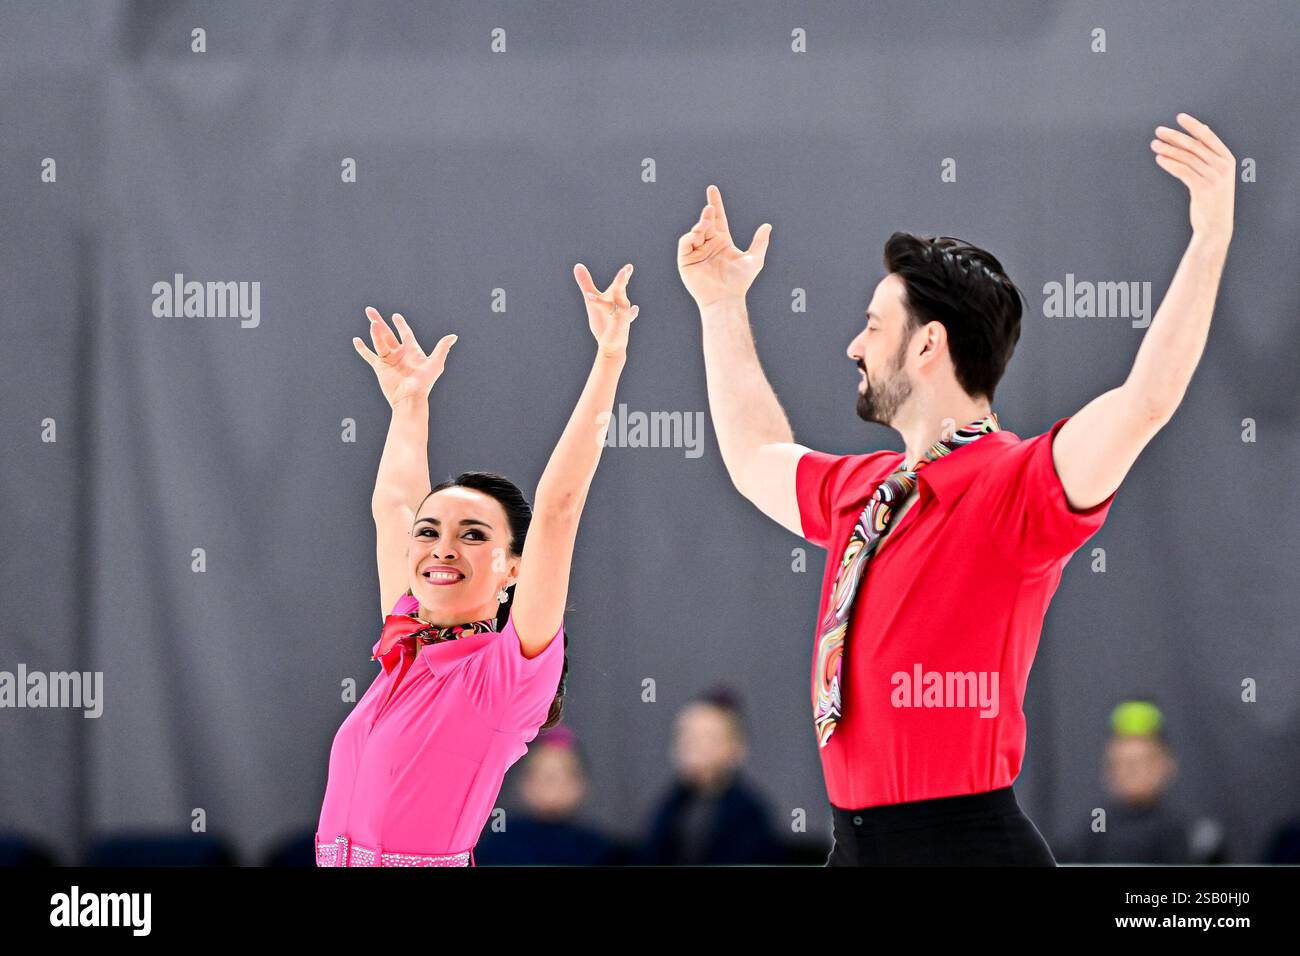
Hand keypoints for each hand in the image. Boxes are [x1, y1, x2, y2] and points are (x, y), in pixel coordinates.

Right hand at [352, 307, 456, 406]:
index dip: (401, 324)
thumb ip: (442, 348)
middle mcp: (399, 354)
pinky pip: (369, 355)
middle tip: (369, 310)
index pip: (406, 333)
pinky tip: (356, 340)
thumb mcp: (435, 363)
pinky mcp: (380, 367)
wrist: (409, 398)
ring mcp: (389, 360)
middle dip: (379, 322)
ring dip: (375, 332)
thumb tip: (453, 336)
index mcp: (412, 351)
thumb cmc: (424, 382)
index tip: (395, 316)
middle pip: (388, 333)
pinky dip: (362, 349)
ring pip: (379, 341)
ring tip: (372, 322)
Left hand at [574, 262, 638, 357]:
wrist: (610, 344)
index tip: (629, 266)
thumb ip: (586, 283)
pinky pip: (623, 320)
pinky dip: (628, 315)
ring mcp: (622, 315)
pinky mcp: (621, 327)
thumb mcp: (592, 300)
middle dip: (621, 281)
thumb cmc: (604, 321)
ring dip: (615, 300)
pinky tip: (635, 309)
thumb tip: (578, 265)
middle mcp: (621, 304)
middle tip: (624, 272)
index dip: (624, 275)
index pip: (619, 283)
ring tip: (609, 296)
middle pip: (620, 290)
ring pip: (620, 306)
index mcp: (614, 296)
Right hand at [677, 183, 771, 308]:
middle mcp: (708, 245)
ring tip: (704, 226)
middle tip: (710, 209)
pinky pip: (684, 244)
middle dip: (707, 215)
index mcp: (722, 242)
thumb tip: (767, 226)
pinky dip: (688, 238)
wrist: (726, 298)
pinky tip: (696, 236)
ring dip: (699, 226)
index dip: (716, 204)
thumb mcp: (754, 260)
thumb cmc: (740, 282)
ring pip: (695, 231)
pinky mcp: (686, 261)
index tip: (712, 189)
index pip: (718, 218)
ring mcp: (697, 252)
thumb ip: (760, 242)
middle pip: (706, 223)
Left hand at [1150, 112, 1235, 241]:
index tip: (1179, 117)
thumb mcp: (1218, 174)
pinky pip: (1182, 171)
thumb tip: (1205, 129)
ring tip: (1154, 144)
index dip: (1193, 126)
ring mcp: (1214, 177)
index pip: (1209, 137)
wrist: (1216, 226)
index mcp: (1228, 160)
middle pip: (1194, 145)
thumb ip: (1211, 154)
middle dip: (1175, 136)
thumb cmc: (1213, 199)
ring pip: (1186, 157)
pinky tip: (1159, 159)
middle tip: (1159, 130)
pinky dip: (1169, 163)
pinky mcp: (1202, 187)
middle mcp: (1222, 166)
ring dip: (1168, 149)